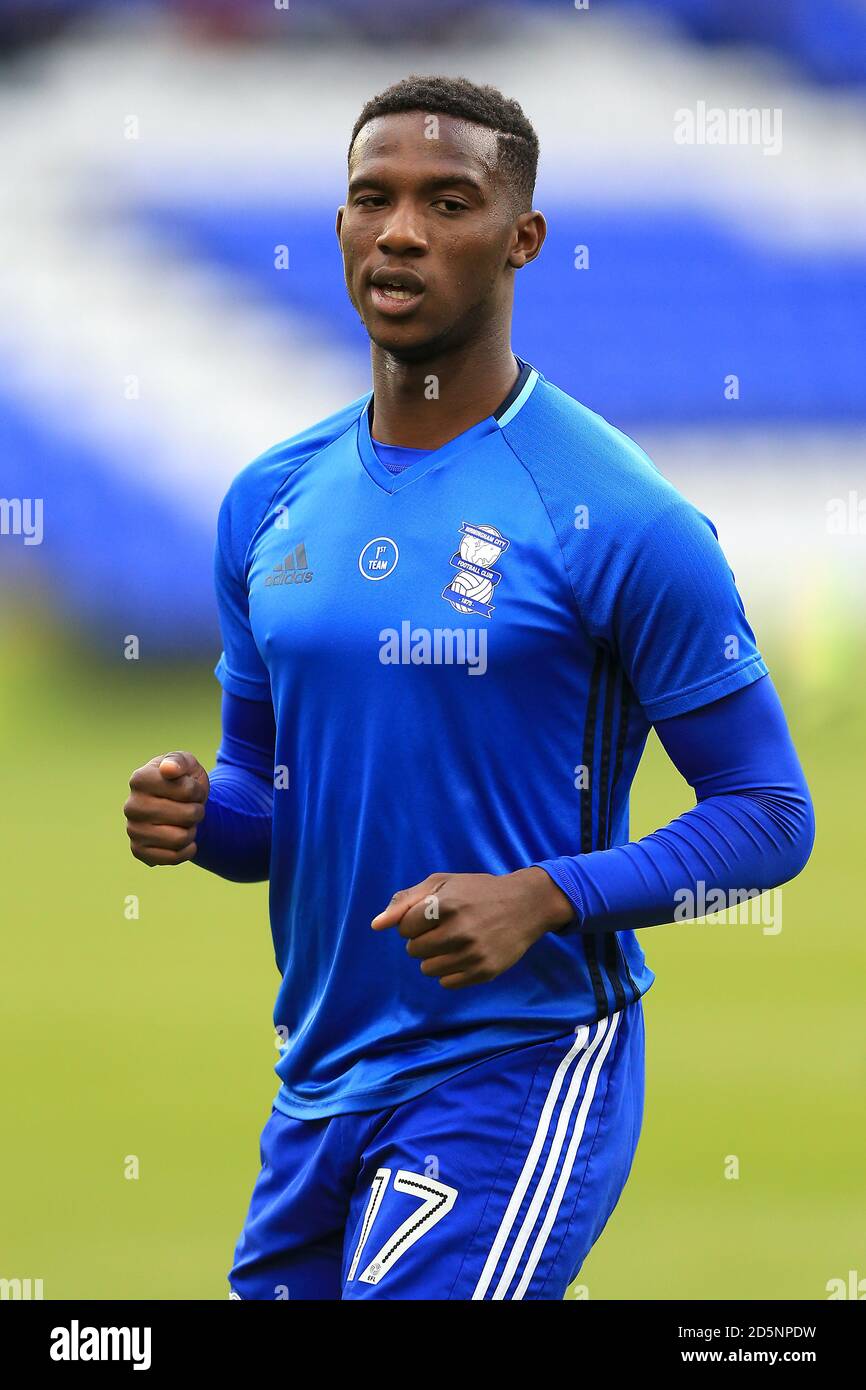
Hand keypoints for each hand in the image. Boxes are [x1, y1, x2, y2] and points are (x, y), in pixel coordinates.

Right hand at [124, 751, 208, 866]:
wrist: (177, 805)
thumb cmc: (182, 780)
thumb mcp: (185, 763)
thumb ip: (178, 761)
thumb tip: (168, 769)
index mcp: (140, 779)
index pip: (188, 790)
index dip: (197, 790)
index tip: (190, 787)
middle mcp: (131, 806)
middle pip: (188, 815)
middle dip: (197, 811)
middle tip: (190, 807)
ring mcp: (132, 829)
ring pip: (181, 838)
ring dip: (192, 831)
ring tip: (185, 822)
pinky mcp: (138, 850)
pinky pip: (174, 857)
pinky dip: (187, 850)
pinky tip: (184, 840)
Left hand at [371, 867, 573, 988]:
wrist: (526, 905)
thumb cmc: (477, 891)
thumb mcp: (441, 883)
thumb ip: (405, 901)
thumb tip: (376, 925)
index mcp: (446, 905)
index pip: (404, 928)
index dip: (414, 921)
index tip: (431, 915)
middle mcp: (460, 931)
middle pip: (413, 950)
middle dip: (422, 940)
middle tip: (442, 929)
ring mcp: (474, 954)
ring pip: (428, 970)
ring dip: (434, 957)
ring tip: (453, 942)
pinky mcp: (485, 972)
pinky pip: (447, 983)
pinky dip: (450, 971)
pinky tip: (463, 955)